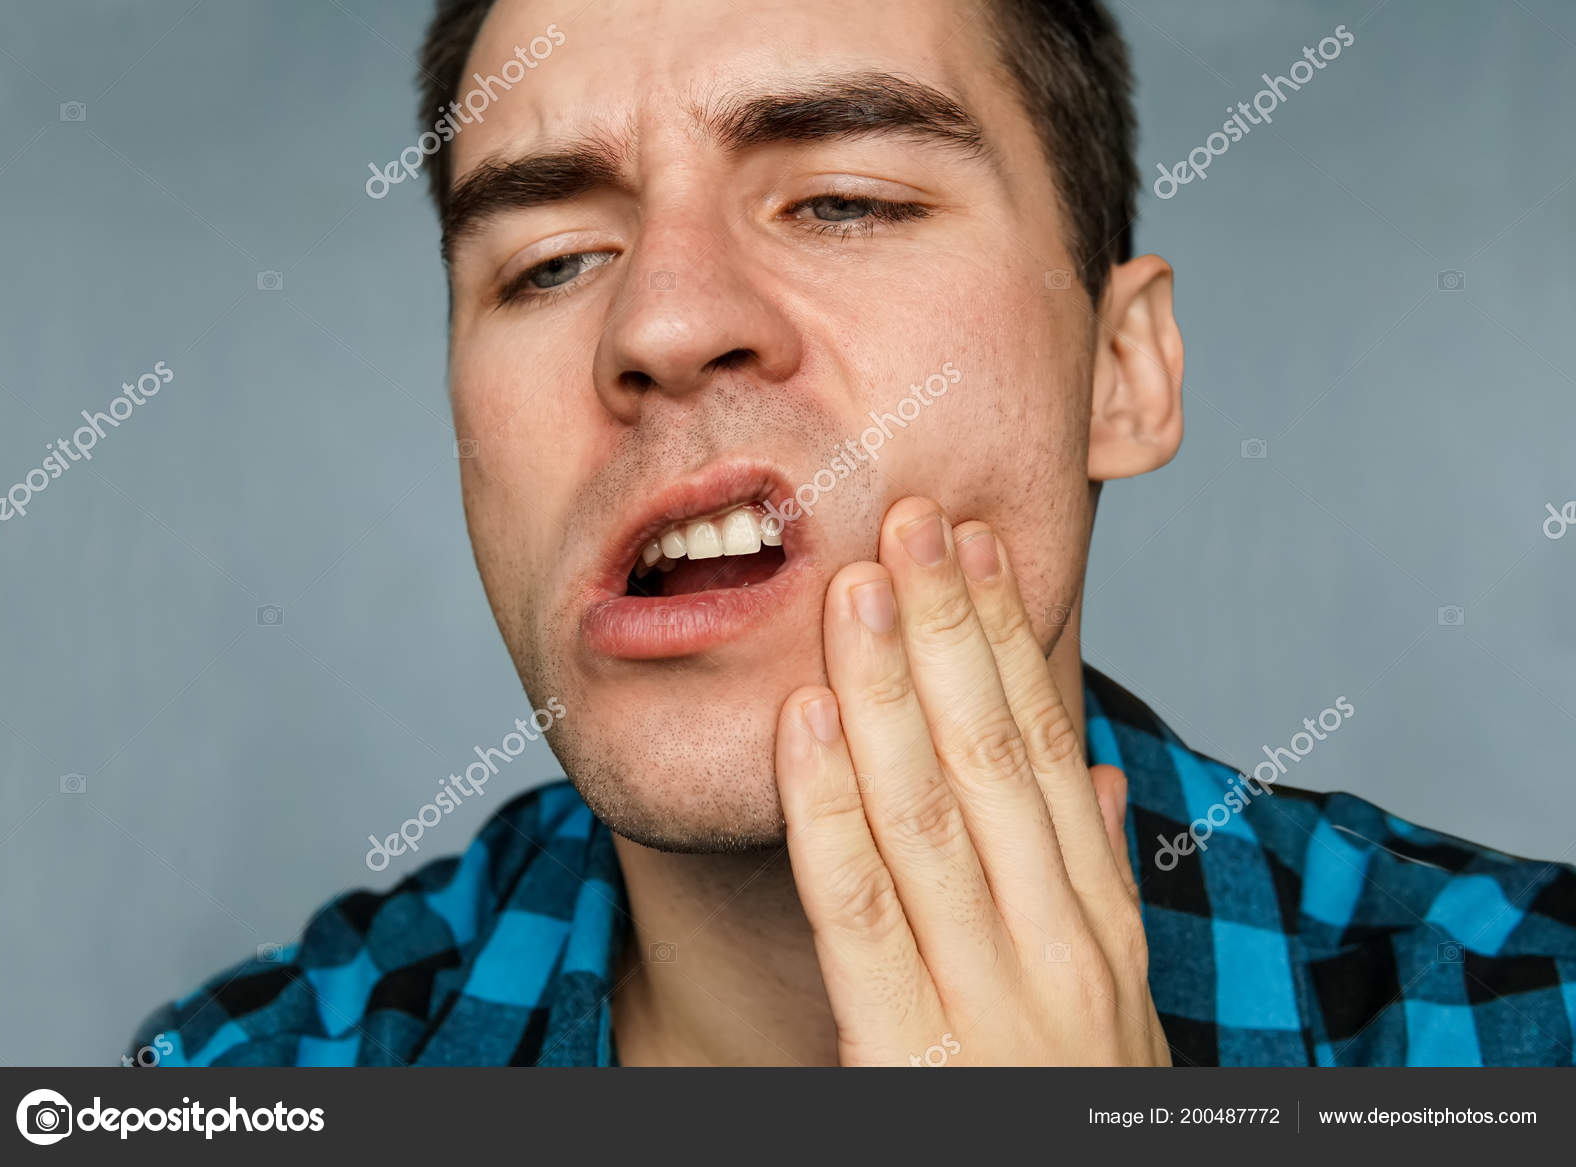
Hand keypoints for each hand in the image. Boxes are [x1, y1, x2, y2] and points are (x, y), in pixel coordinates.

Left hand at [774, 497, 1169, 1065]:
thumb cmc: (1077, 1109)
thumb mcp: (1113, 1002)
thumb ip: (1103, 884)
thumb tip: (1103, 781)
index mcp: (1099, 926)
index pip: (1050, 752)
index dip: (1011, 643)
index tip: (979, 550)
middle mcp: (1057, 948)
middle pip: (995, 757)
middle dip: (950, 630)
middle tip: (912, 515)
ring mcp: (991, 1002)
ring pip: (931, 811)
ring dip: (893, 685)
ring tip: (859, 579)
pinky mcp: (911, 1057)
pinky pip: (862, 910)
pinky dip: (829, 805)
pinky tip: (806, 719)